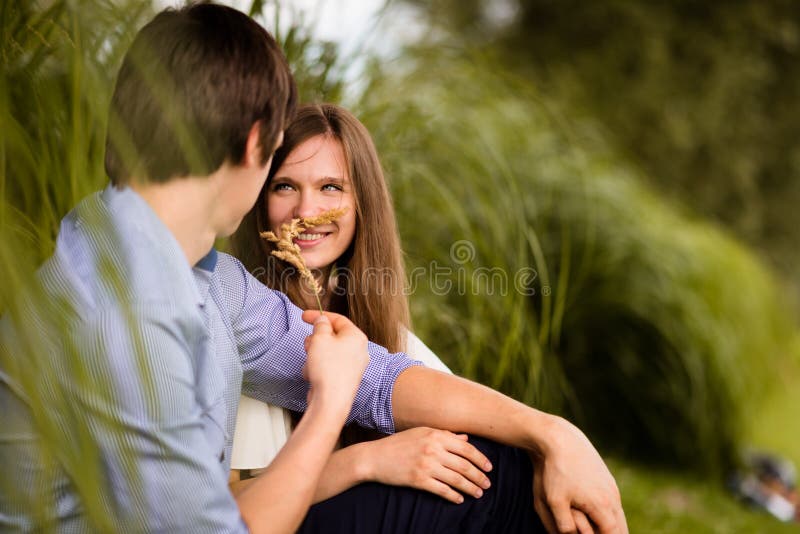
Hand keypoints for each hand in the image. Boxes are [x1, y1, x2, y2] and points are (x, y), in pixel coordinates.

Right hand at [301, 311, 368, 415]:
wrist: (330, 401)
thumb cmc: (328, 369)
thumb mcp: (320, 338)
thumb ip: (320, 325)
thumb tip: (322, 321)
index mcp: (356, 337)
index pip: (338, 319)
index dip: (319, 315)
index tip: (305, 316)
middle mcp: (358, 351)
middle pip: (333, 336)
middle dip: (316, 339)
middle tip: (309, 344)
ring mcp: (352, 366)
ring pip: (327, 352)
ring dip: (314, 355)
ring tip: (311, 362)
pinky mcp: (344, 379)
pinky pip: (327, 367)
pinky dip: (318, 368)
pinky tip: (313, 375)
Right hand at [360, 427, 492, 503]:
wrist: (375, 457)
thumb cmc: (399, 443)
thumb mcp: (422, 433)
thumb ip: (445, 436)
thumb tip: (466, 440)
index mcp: (436, 436)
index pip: (466, 449)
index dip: (480, 459)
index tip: (489, 468)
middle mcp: (433, 450)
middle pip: (464, 465)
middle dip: (479, 476)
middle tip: (487, 484)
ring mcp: (426, 466)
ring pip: (456, 479)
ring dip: (470, 488)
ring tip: (478, 493)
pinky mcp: (418, 480)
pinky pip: (441, 490)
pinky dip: (453, 496)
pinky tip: (459, 499)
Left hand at [531, 416, 626, 533]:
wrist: (561, 439)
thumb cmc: (555, 471)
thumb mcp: (554, 501)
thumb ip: (564, 525)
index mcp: (602, 505)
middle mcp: (612, 496)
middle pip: (621, 527)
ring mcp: (611, 485)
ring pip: (619, 514)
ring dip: (615, 526)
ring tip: (609, 532)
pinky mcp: (607, 477)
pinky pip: (614, 502)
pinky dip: (612, 514)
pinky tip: (604, 518)